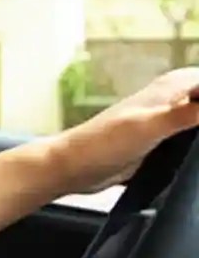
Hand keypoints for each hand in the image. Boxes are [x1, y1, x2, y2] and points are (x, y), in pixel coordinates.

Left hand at [53, 67, 198, 193]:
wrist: (72, 167)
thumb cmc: (101, 143)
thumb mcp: (149, 126)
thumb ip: (185, 114)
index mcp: (166, 89)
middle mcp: (166, 102)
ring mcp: (161, 123)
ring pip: (196, 116)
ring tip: (197, 143)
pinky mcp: (157, 144)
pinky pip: (187, 138)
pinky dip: (196, 143)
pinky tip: (196, 156)